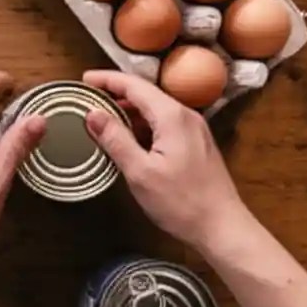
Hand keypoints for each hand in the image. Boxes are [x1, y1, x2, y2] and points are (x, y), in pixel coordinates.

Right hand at [83, 70, 252, 254]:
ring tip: (102, 119)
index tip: (84, 80)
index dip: (107, 80)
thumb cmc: (181, 202)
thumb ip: (115, 139)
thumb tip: (92, 114)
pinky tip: (128, 138)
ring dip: (128, 111)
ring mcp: (194, 129)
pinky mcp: (196, 143)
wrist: (222, 227)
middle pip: (146, 94)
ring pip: (155, 109)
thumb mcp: (140, 172)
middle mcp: (186, 115)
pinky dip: (142, 125)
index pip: (134, 85)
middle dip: (116, 94)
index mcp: (171, 116)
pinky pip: (164, 123)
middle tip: (88, 101)